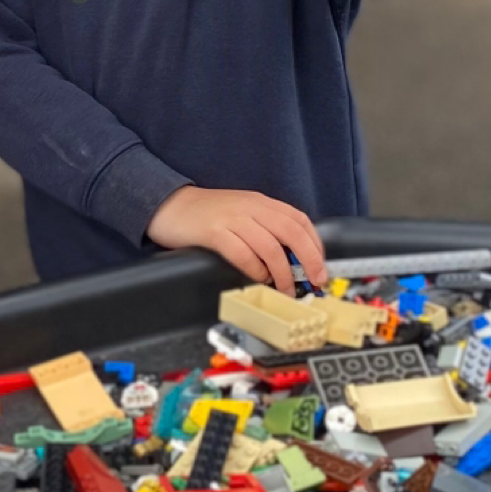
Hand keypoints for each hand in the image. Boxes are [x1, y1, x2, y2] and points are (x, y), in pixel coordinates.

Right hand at [146, 187, 325, 289]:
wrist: (169, 205)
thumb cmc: (207, 214)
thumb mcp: (242, 213)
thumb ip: (265, 228)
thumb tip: (291, 257)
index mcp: (261, 203)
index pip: (299, 220)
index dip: (315, 244)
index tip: (321, 265)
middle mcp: (250, 207)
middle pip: (291, 232)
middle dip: (309, 259)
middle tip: (315, 280)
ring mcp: (232, 218)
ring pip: (270, 246)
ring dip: (282, 272)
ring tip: (285, 289)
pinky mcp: (213, 232)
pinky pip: (242, 253)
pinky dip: (255, 269)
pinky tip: (257, 277)